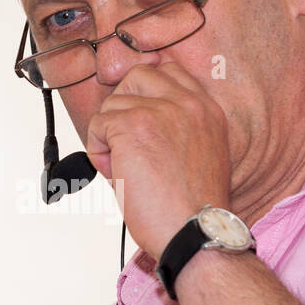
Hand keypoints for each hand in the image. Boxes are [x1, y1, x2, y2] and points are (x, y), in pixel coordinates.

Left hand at [84, 61, 231, 259]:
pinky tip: (116, 174)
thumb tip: (138, 121)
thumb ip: (179, 130)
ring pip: (112, 104)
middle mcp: (187, 104)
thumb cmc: (194, 210)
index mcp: (207, 111)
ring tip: (124, 169)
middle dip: (122, 105)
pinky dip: (98, 150)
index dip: (145, 92)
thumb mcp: (202, 156)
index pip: (171, 72)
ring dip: (109, 136)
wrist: (195, 232)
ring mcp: (160, 111)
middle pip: (138, 76)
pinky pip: (98, 124)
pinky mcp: (133, 125)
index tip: (137, 116)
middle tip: (123, 141)